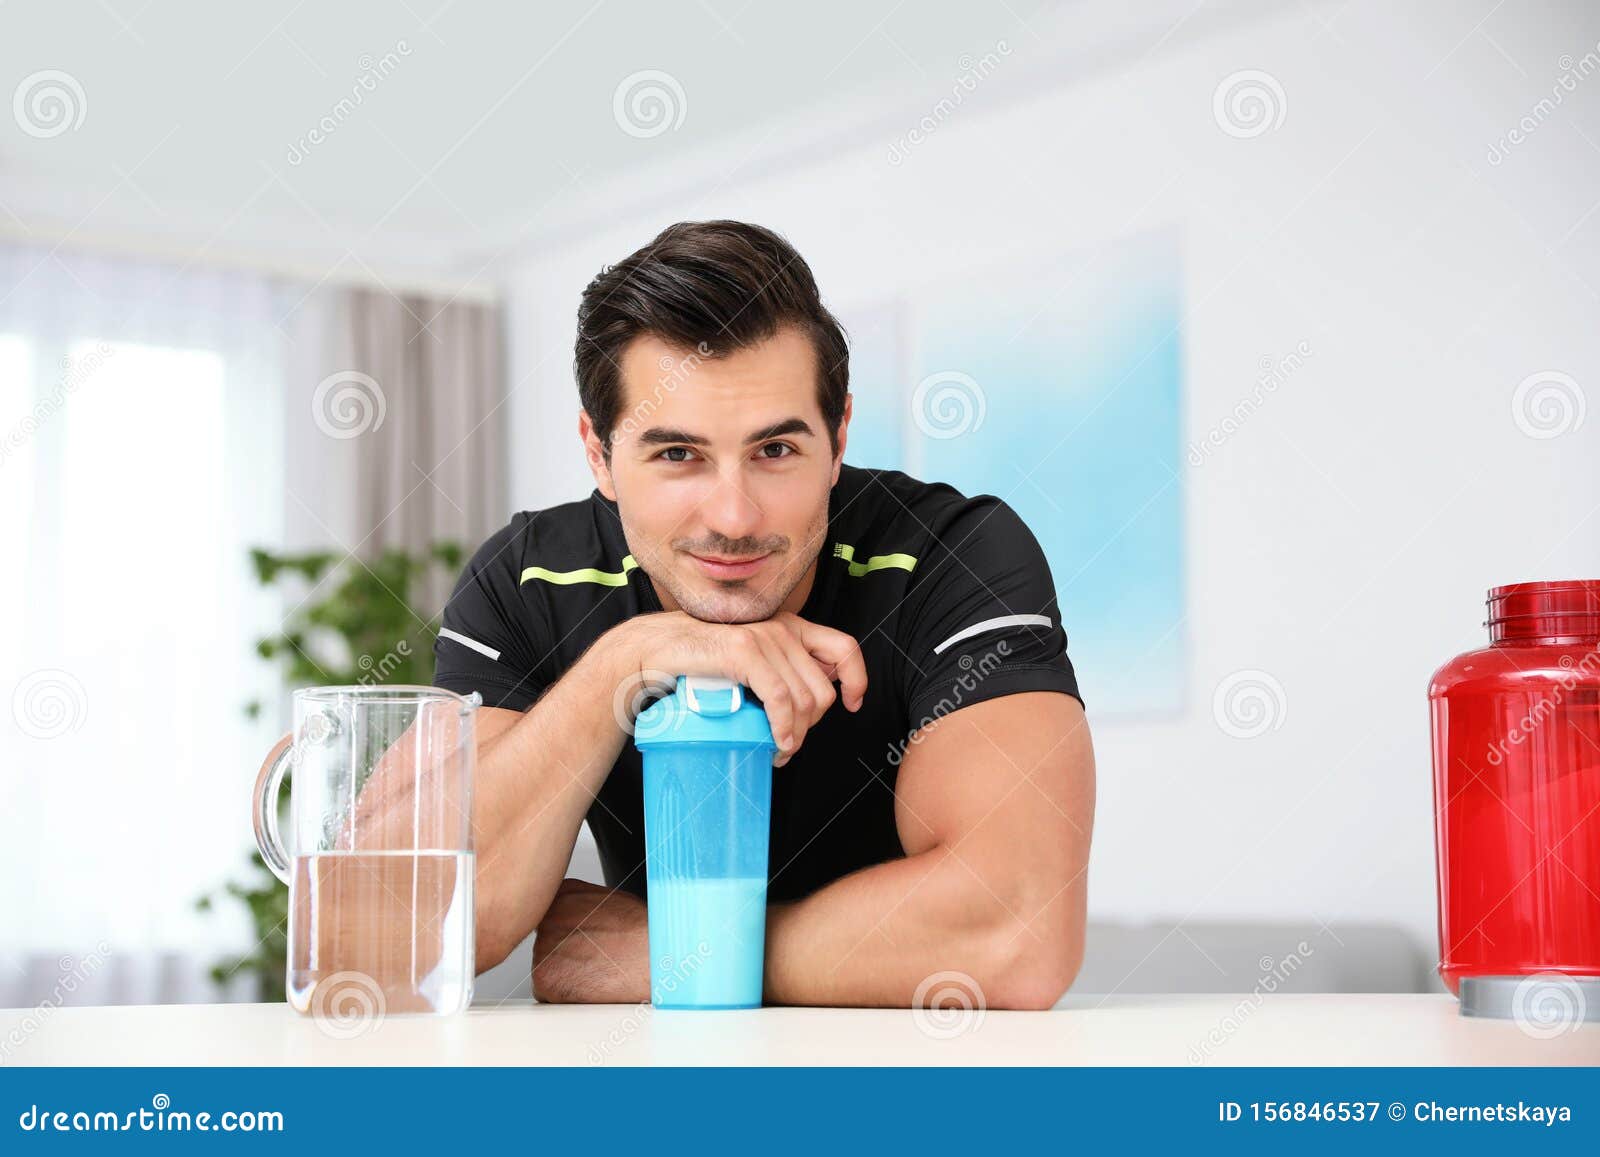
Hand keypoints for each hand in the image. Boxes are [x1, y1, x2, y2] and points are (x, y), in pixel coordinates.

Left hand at [531, 878, 649, 1003]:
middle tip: (596, 960)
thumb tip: (575, 921)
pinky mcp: (544, 978)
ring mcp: (543, 946)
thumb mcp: (613, 901)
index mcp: (564, 893)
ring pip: (547, 970)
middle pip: (546, 944)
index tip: (588, 942)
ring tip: (599, 972)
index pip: (551, 918)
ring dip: (566, 977)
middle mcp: (549, 916)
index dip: (571, 936)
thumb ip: (583, 906)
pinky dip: (565, 997)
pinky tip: (591, 986)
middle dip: (565, 957)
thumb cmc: (646, 934)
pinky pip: (547, 994)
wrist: (654, 959)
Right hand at [606, 610, 867, 765]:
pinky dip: (783, 728)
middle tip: (789, 743)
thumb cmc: (703, 661)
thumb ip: (782, 668)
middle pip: (822, 689)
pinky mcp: (744, 651)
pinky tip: (778, 744)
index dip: (856, 678)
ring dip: (796, 735)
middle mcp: (782, 627)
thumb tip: (812, 701)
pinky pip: (780, 700)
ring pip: (804, 700)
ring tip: (779, 750)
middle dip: (811, 726)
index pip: (844, 647)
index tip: (852, 703)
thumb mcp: (752, 659)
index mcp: (790, 625)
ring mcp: (764, 637)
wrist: (656, 650)